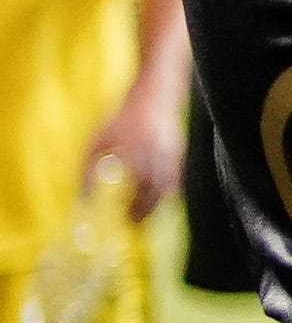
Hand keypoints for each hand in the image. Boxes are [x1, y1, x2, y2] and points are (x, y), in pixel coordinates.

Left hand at [82, 95, 184, 222]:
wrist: (153, 98)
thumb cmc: (121, 120)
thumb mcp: (97, 142)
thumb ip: (87, 171)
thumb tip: (83, 198)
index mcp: (135, 153)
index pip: (136, 188)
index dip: (132, 206)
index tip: (124, 219)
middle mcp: (155, 155)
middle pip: (155, 191)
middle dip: (146, 210)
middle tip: (135, 223)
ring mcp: (170, 154)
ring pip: (168, 186)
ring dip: (157, 203)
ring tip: (145, 214)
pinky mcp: (178, 152)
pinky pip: (175, 178)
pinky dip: (167, 191)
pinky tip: (155, 196)